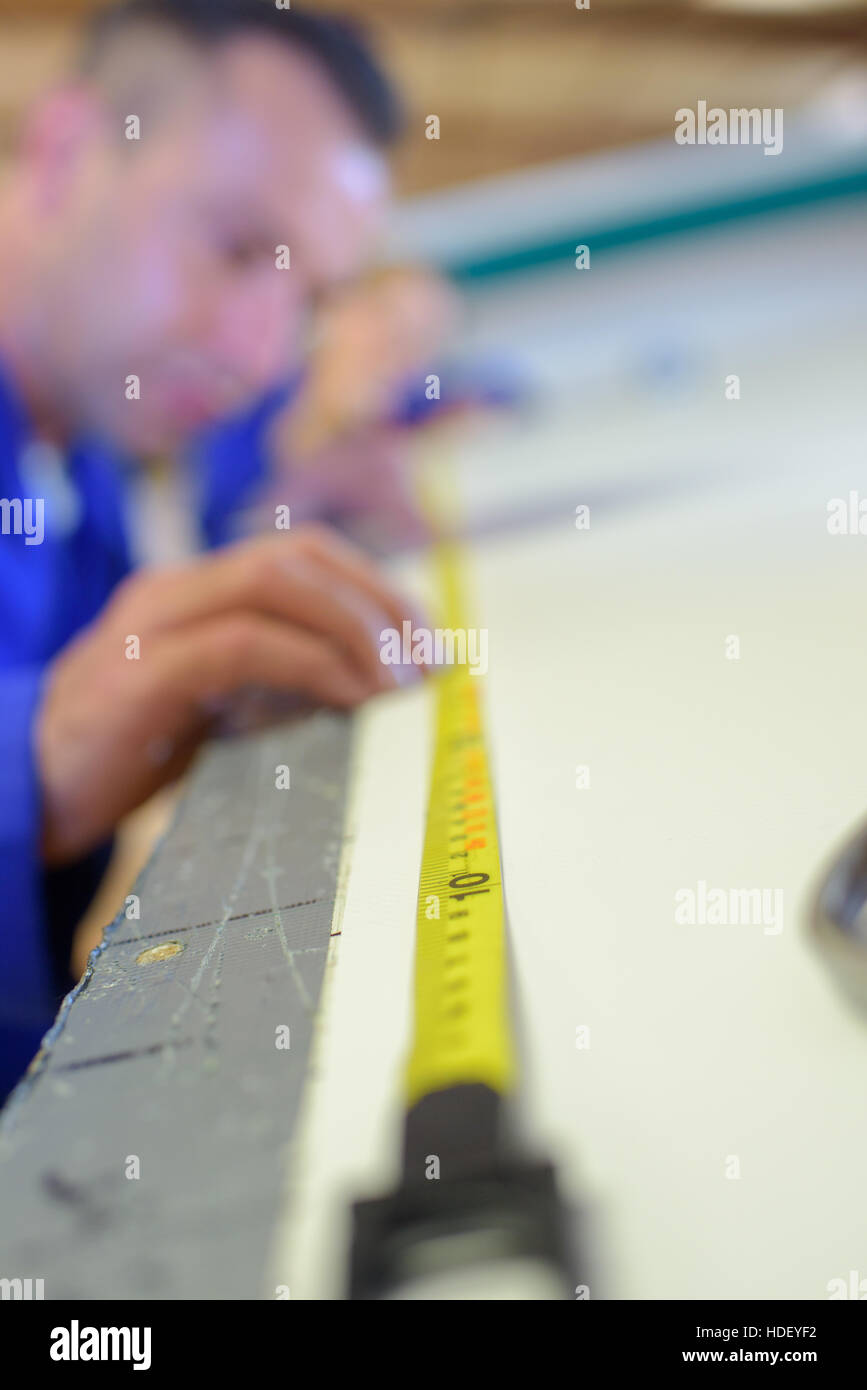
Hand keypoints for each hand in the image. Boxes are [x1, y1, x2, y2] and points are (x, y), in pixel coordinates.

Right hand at [36, 525, 421, 863]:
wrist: (24, 794)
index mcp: (195, 592)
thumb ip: (274, 687)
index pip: (300, 554)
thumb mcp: (214, 709)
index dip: (373, 586)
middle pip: (296, 554)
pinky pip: (241, 645)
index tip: (426, 640)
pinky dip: (310, 664)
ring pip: (271, 580)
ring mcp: (153, 626)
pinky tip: (350, 699)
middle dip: (377, 600)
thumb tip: (375, 693)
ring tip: (397, 683)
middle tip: (426, 662)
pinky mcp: (141, 675)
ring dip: (353, 627)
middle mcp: (175, 591)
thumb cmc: (127, 755)